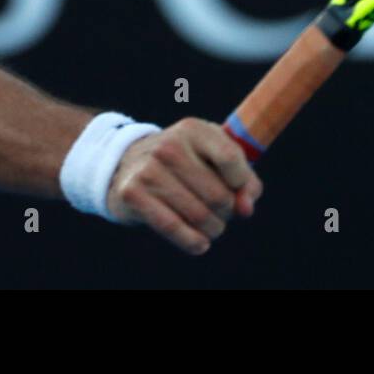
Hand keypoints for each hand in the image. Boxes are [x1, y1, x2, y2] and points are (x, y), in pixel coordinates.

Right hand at [106, 117, 262, 254]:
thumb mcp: (215, 159)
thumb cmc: (185, 164)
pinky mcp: (133, 193)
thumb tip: (246, 209)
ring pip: (199, 215)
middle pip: (218, 195)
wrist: (126, 164)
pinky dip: (193, 242)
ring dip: (213, 229)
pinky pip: (174, 227)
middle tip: (222, 213)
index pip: (230, 158)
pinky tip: (200, 243)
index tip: (238, 191)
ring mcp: (149, 169)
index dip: (242, 183)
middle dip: (228, 212)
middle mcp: (170, 145)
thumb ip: (244, 180)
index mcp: (194, 129)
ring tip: (211, 226)